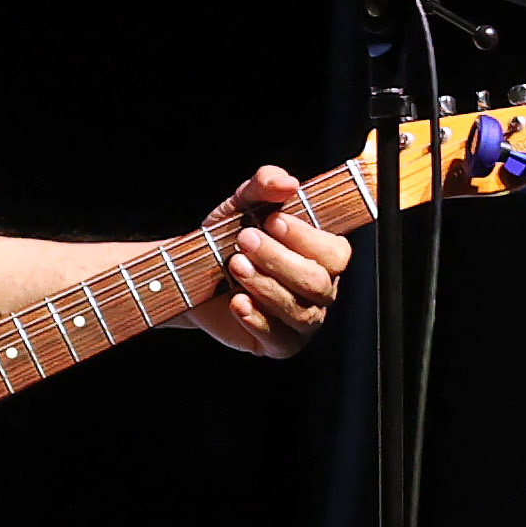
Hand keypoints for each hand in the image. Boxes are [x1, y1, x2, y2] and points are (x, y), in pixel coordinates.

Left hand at [186, 165, 349, 358]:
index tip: (272, 220)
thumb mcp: (243, 203)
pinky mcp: (280, 344)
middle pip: (317, 282)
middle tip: (243, 240)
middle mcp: (321, 289)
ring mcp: (303, 320)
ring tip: (234, 265)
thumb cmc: (228, 236)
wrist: (190, 273)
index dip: (306, 238)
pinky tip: (237, 301)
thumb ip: (265, 184)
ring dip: (265, 285)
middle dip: (278, 260)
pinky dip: (257, 319)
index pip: (335, 252)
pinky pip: (279, 338)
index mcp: (322, 255)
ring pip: (299, 311)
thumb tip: (288, 182)